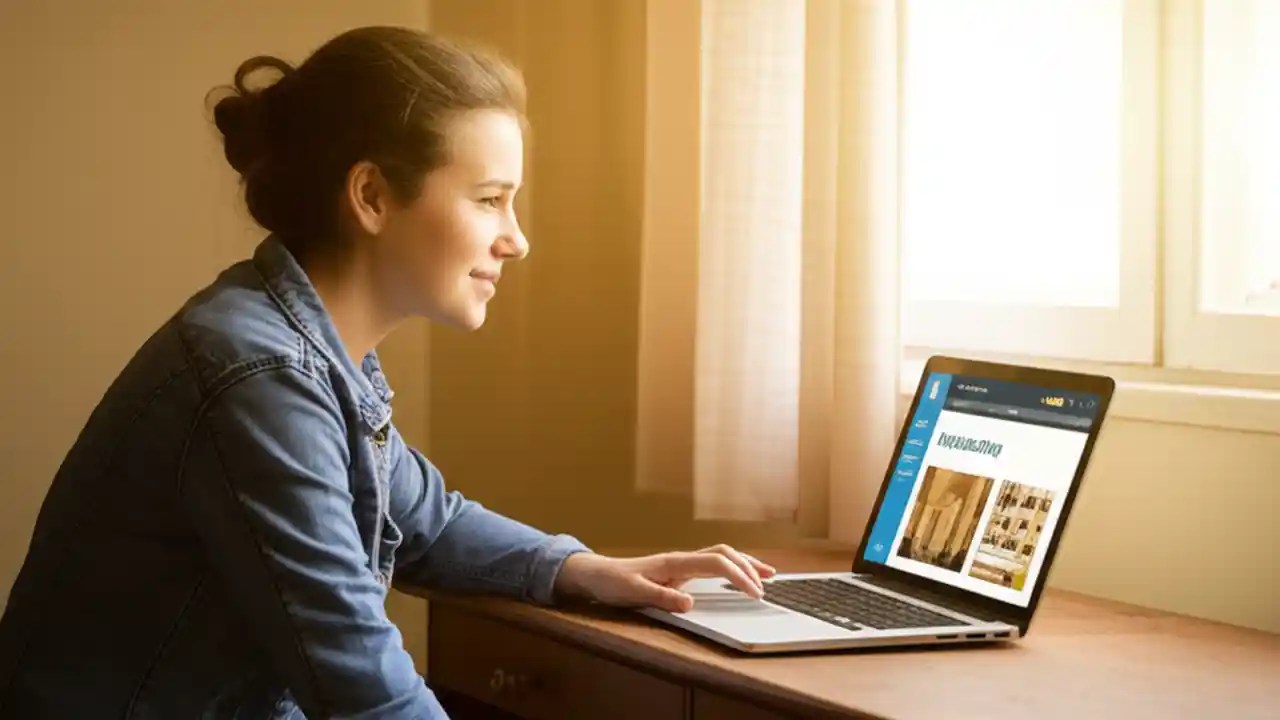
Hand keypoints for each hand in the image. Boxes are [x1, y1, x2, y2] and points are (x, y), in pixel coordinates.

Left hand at [553, 545, 777, 612]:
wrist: (597, 574)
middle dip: (748, 566)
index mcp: (675, 562)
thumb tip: (690, 603)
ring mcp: (682, 564)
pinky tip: (739, 577)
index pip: (716, 563)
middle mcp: (681, 559)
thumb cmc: (613, 582)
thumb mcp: (634, 593)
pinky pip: (713, 565)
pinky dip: (731, 568)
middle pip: (724, 554)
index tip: (754, 592)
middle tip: (767, 584)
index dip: (738, 576)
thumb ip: (661, 597)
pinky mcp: (680, 571)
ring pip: (721, 556)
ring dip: (744, 563)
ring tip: (767, 574)